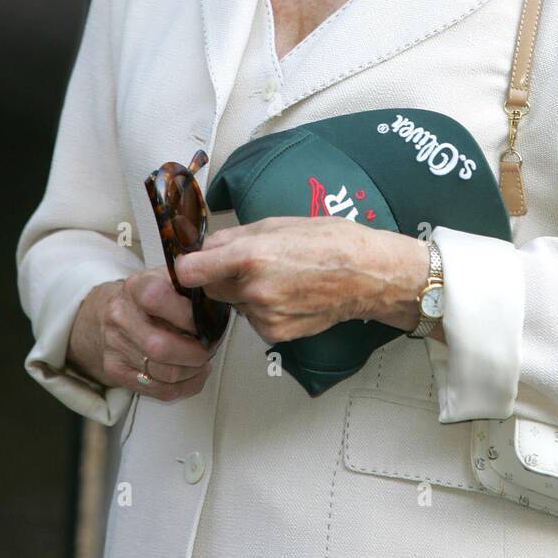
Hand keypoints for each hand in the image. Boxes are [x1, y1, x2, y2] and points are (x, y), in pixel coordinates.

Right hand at [67, 269, 214, 401]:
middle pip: (160, 346)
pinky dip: (184, 387)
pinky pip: (157, 390)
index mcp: (136, 287)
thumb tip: (220, 304)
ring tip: (201, 362)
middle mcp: (120, 316)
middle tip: (208, 349)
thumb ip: (192, 287)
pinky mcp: (115, 370)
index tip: (205, 322)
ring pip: (163, 372)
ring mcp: (115, 346)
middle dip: (194, 353)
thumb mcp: (167, 278)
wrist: (103, 313)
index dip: (186, 315)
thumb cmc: (147, 296)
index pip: (156, 299)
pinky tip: (193, 375)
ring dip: (192, 372)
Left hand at [174, 216, 386, 343]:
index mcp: (251, 256)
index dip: (190, 265)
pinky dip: (262, 308)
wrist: (367, 275)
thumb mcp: (278, 223)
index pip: (190, 270)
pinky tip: (288, 294)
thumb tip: (205, 246)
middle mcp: (253, 289)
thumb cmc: (331, 242)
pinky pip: (253, 319)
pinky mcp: (275, 334)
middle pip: (210, 288)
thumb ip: (235, 236)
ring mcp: (264, 315)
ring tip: (280, 277)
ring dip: (245, 293)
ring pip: (234, 304)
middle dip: (221, 276)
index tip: (194, 263)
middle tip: (249, 264)